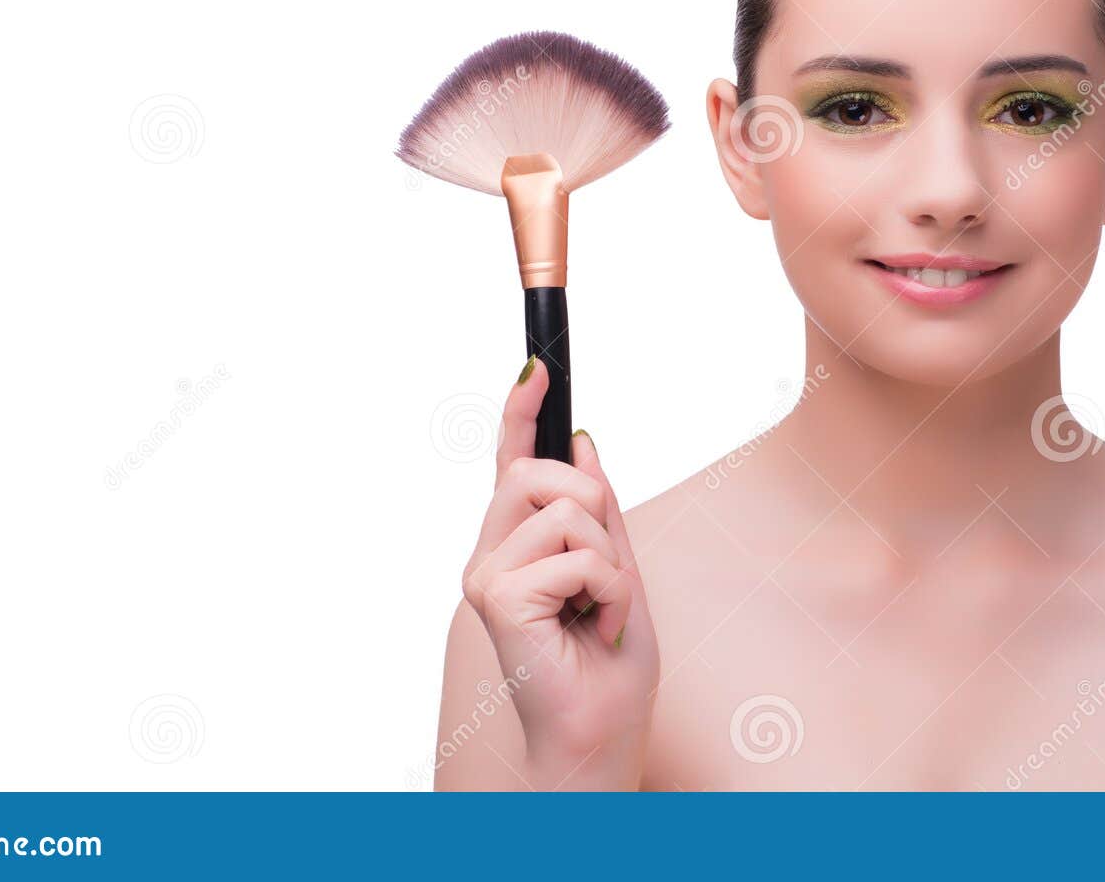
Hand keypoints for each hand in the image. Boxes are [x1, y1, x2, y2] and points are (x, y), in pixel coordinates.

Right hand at [459, 356, 659, 789]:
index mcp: (515, 548)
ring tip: (602, 610)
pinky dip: (609, 589)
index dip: (521, 411)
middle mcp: (490, 556)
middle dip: (595, 507)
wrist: (598, 736)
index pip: (512, 464)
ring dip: (609, 561)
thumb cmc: (605, 668)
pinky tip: (598, 626)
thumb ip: (596, 512)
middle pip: (542, 472)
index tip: (537, 366)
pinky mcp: (497, 596)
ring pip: (566, 508)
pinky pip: (577, 553)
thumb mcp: (616, 570)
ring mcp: (487, 575)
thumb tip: (584, 442)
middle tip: (605, 576)